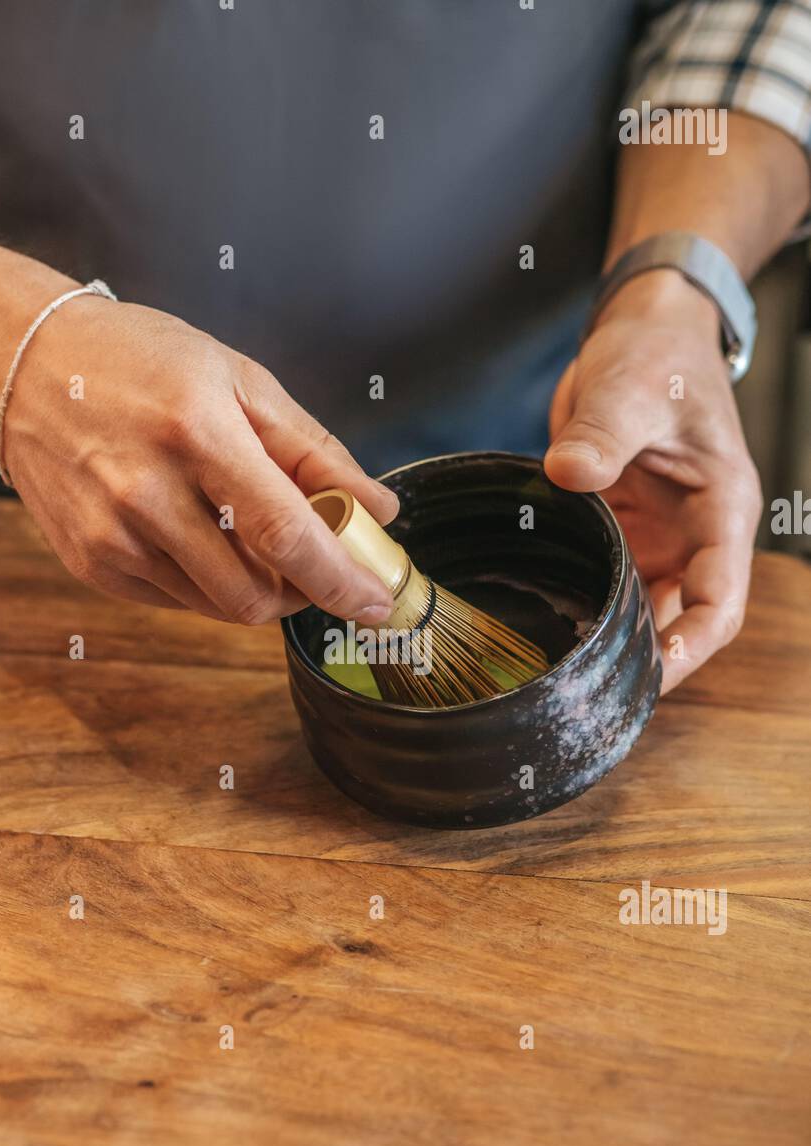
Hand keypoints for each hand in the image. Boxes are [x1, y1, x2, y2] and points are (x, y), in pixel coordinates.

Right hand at [0, 291, 396, 624]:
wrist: (28, 366)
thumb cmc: (139, 362)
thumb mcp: (240, 380)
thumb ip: (314, 452)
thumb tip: (378, 507)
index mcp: (197, 435)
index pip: (286, 534)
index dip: (340, 580)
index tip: (376, 602)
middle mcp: (147, 493)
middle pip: (254, 593)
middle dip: (301, 593)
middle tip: (313, 563)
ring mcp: (113, 536)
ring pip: (219, 607)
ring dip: (257, 590)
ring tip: (252, 539)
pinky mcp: (92, 563)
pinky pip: (177, 601)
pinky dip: (207, 583)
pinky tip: (197, 535)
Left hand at [545, 270, 762, 692]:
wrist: (641, 332)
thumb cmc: (658, 354)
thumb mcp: (631, 388)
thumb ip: (602, 433)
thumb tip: (568, 472)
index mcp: (720, 512)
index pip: (719, 601)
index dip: (690, 646)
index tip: (652, 675)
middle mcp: (693, 537)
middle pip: (680, 622)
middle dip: (644, 661)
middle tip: (587, 692)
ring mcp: (657, 539)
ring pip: (641, 611)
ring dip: (611, 639)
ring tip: (562, 675)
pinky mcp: (620, 532)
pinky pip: (606, 583)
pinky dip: (583, 607)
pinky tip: (546, 629)